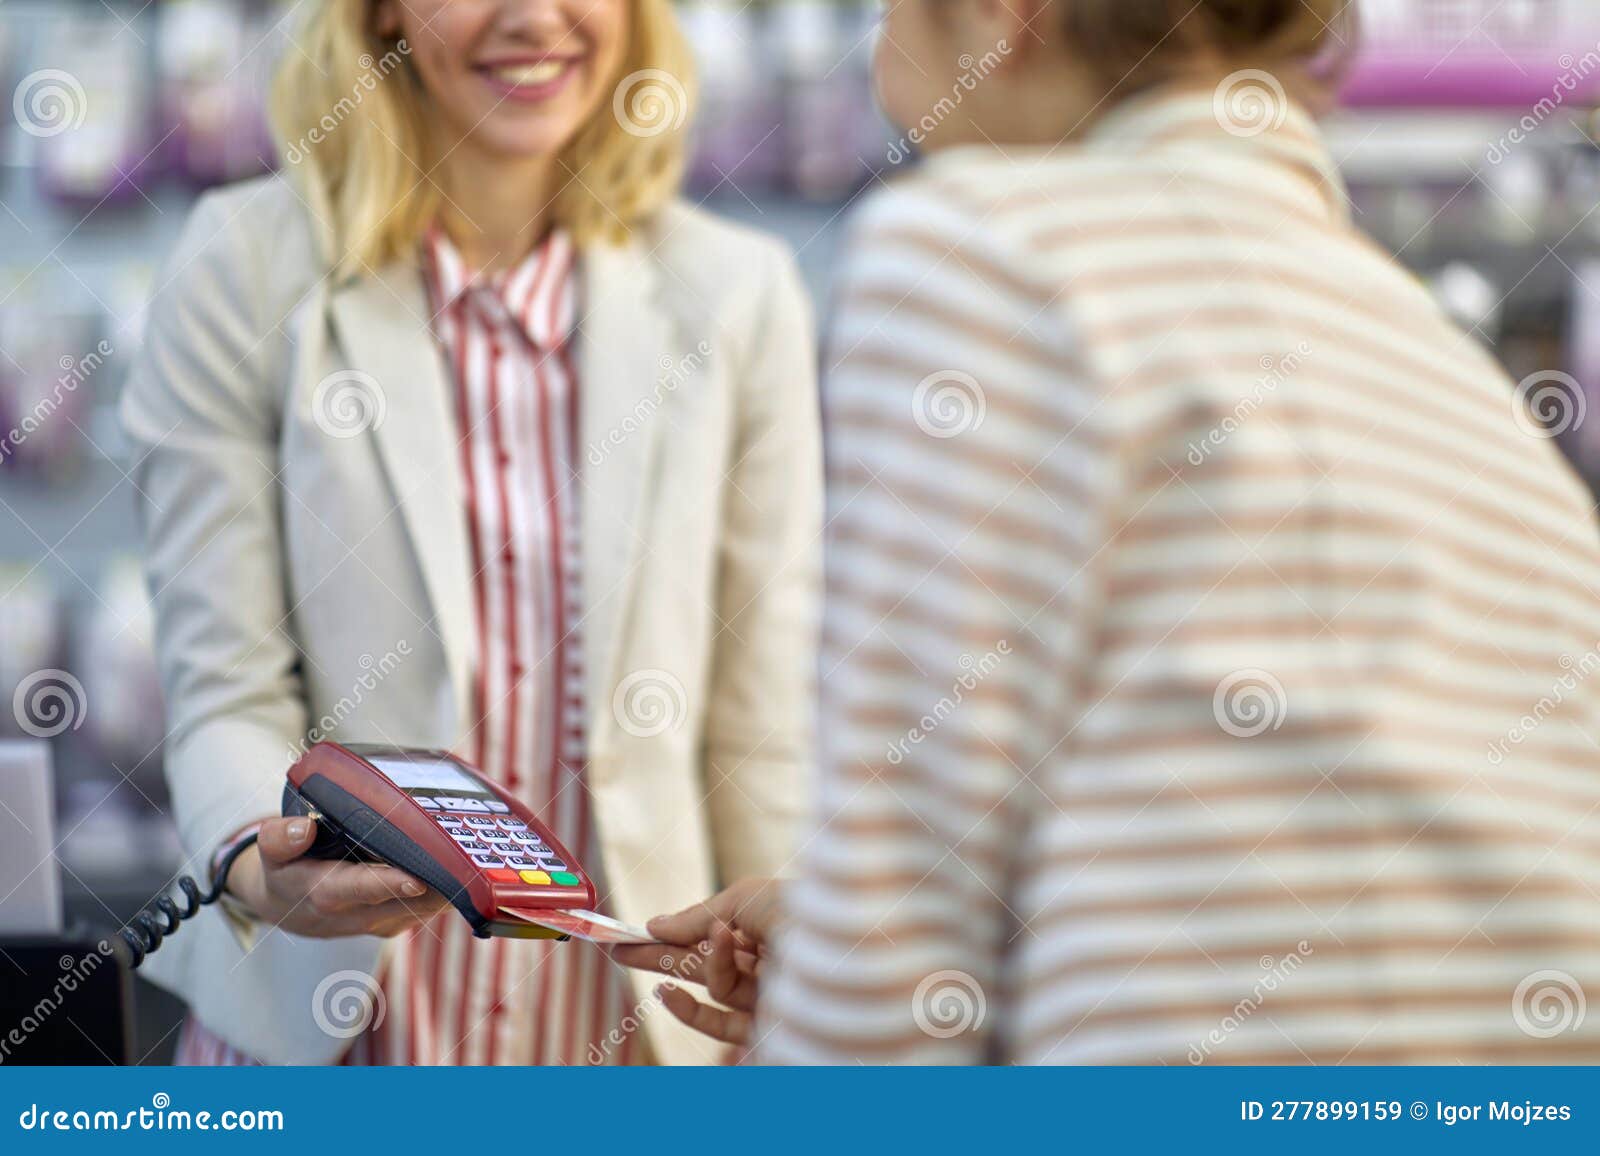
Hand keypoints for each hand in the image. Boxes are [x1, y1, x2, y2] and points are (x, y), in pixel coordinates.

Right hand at [226, 817, 450, 938]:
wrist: (291, 907)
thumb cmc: (287, 869)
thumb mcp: (271, 852)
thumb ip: (281, 839)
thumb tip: (304, 829)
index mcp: (326, 893)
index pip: (361, 889)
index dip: (390, 884)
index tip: (418, 879)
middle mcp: (358, 915)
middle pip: (407, 900)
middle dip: (438, 882)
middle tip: (468, 857)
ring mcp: (383, 921)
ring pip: (426, 906)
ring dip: (450, 885)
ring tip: (475, 856)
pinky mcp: (399, 920)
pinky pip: (430, 905)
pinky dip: (447, 886)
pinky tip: (465, 862)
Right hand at [610, 876, 785, 1047]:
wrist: (842, 955)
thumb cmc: (797, 913)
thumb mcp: (741, 900)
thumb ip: (696, 917)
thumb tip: (654, 926)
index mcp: (767, 923)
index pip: (711, 929)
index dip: (674, 931)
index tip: (635, 931)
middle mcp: (769, 959)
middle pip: (703, 961)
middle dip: (657, 955)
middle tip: (614, 950)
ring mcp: (768, 994)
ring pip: (711, 986)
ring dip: (688, 966)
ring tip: (670, 946)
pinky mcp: (767, 1026)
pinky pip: (721, 1023)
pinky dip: (690, 1009)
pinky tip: (665, 991)